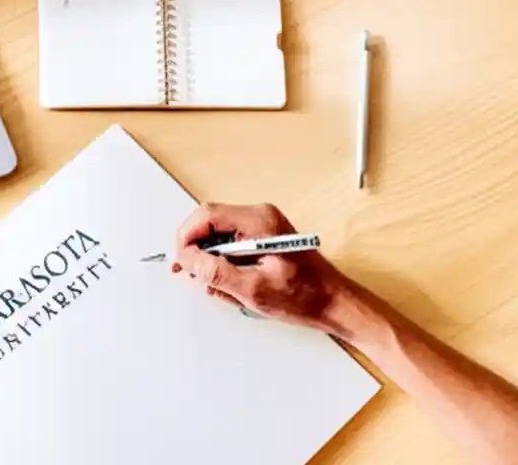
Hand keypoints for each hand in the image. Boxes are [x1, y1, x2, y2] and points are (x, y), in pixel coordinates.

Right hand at [174, 203, 353, 336]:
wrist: (333, 303)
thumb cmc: (305, 296)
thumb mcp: (253, 290)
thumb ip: (216, 273)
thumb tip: (188, 260)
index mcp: (259, 222)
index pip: (206, 215)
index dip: (187, 238)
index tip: (184, 262)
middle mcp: (261, 217)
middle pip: (210, 224)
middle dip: (200, 254)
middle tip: (199, 279)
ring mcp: (263, 226)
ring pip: (219, 237)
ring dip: (214, 264)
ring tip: (228, 290)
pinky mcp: (264, 238)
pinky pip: (232, 246)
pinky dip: (226, 266)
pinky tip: (237, 286)